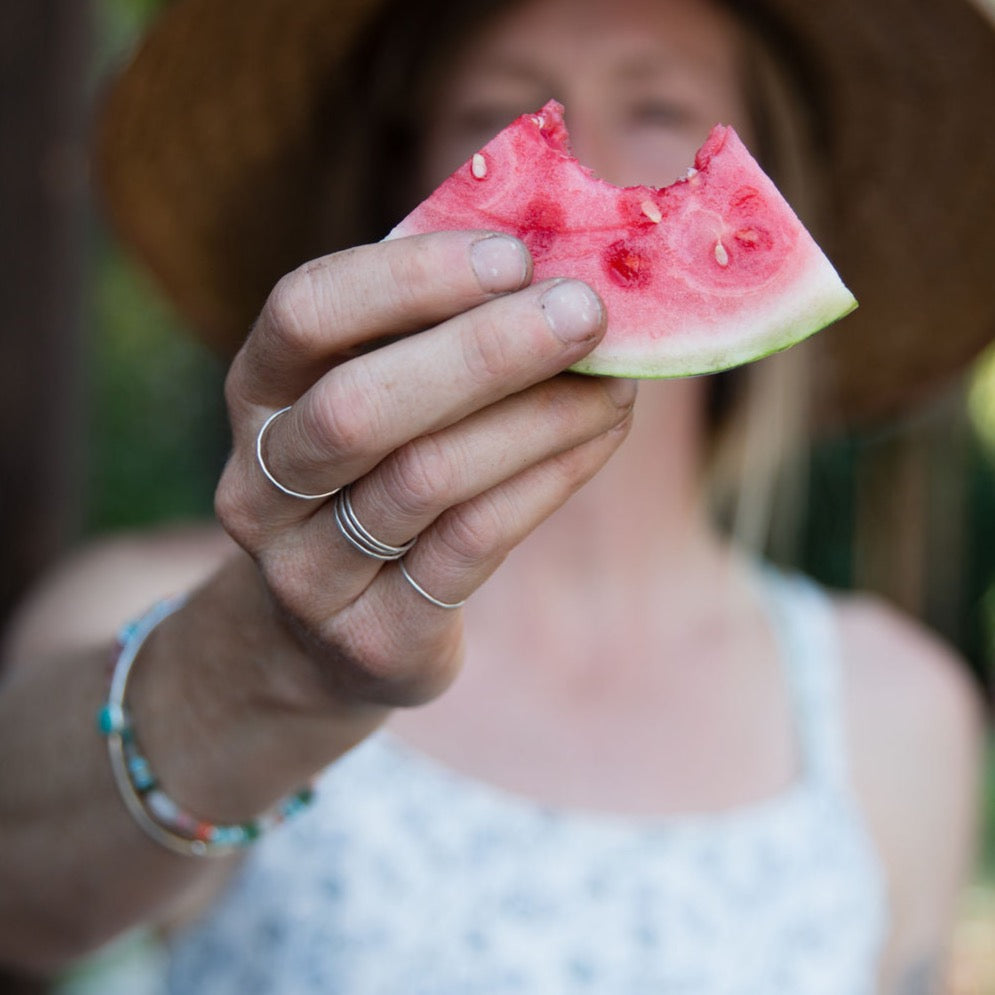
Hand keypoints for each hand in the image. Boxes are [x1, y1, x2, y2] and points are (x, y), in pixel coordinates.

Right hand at [216, 230, 635, 709]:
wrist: (330, 633)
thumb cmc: (374, 477)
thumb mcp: (377, 397)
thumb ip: (435, 330)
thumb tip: (560, 259)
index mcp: (259, 396)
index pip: (303, 314)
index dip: (408, 278)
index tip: (514, 257)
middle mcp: (260, 484)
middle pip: (357, 407)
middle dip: (483, 352)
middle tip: (586, 313)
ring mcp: (306, 572)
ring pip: (426, 478)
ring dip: (537, 419)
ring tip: (615, 384)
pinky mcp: (371, 637)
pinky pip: (470, 544)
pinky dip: (546, 481)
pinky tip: (597, 439)